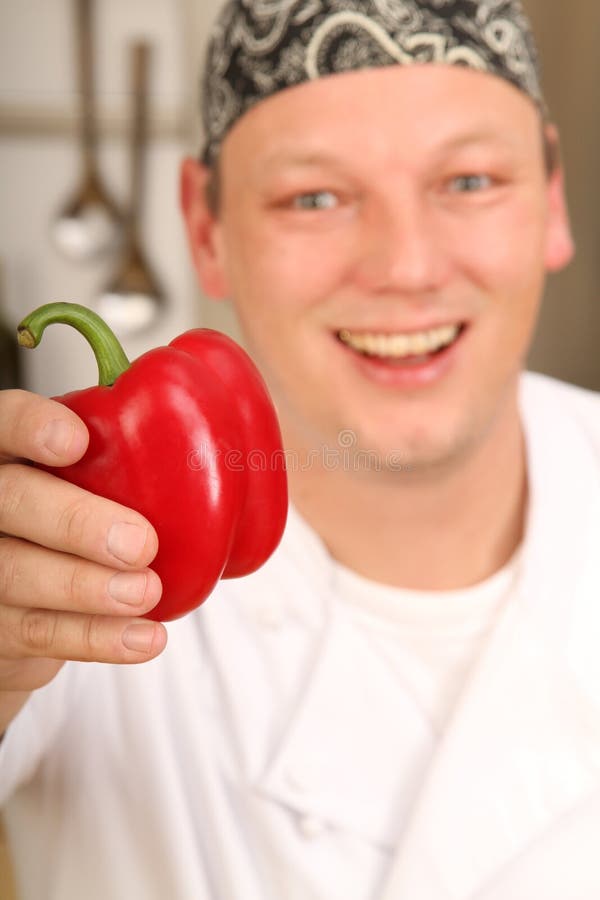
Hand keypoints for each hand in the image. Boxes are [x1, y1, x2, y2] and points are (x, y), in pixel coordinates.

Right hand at [0, 389, 166, 701]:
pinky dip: (97, 637)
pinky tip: (144, 637)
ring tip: (147, 593)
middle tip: (140, 543)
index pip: (0, 423)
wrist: (21, 608)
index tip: (77, 441)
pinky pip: (40, 633)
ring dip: (89, 587)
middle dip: (75, 521)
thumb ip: (123, 462)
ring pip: (17, 574)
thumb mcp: (85, 483)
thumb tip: (231, 445)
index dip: (30, 427)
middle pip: (9, 501)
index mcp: (6, 456)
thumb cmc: (69, 526)